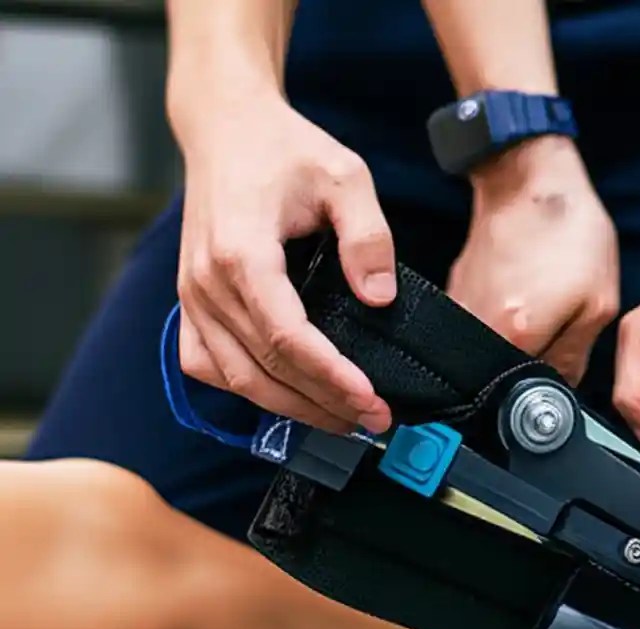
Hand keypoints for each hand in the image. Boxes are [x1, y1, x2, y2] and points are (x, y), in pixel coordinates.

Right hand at [173, 91, 392, 434]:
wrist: (226, 127)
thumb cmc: (284, 149)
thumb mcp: (345, 176)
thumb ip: (368, 236)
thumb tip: (380, 298)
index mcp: (242, 253)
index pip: (287, 338)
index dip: (331, 377)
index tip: (372, 400)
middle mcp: (207, 283)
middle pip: (264, 369)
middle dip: (323, 403)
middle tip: (375, 421)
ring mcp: (192, 296)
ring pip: (236, 378)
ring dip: (290, 407)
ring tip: (343, 419)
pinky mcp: (191, 302)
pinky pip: (207, 364)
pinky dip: (245, 389)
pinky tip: (287, 398)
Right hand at [447, 137, 618, 383]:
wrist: (528, 178)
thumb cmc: (568, 232)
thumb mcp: (597, 302)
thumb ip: (575, 357)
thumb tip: (559, 390)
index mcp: (516, 336)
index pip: (527, 393)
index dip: (547, 388)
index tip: (561, 369)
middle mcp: (477, 329)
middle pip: (501, 374)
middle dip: (529, 364)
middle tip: (553, 329)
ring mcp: (460, 309)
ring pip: (487, 351)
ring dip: (514, 340)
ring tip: (538, 305)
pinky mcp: (454, 290)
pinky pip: (477, 325)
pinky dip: (500, 318)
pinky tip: (521, 293)